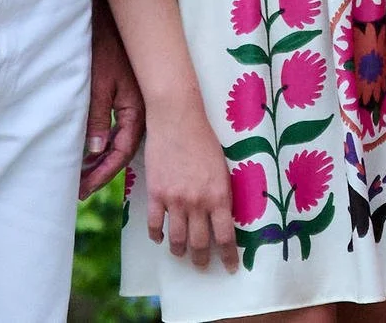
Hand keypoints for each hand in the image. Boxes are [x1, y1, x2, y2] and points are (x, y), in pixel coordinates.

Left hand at [80, 0, 144, 198]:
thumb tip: (96, 151)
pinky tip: (94, 148)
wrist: (114, 18)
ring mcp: (137, 104)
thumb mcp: (98, 85)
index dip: (101, 173)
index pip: (120, 153)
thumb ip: (97, 118)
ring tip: (84, 173)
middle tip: (80, 189)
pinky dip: (107, 141)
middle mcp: (142, 111)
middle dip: (102, 171)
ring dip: (103, 157)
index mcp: (137, 111)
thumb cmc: (105, 49)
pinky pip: (121, 127)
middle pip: (123, 151)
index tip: (83, 189)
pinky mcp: (130, 96)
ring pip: (122, 140)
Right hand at [143, 101, 239, 271]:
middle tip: (202, 266)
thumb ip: (221, 194)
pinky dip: (157, 235)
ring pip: (177, 239)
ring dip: (180, 251)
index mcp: (219, 195)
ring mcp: (175, 199)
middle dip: (202, 259)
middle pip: (200, 243)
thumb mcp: (222, 168)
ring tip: (181, 254)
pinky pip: (155, 224)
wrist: (178, 119)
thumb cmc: (204, 139)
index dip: (229, 256)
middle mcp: (198, 202)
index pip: (226, 236)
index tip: (230, 267)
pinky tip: (160, 238)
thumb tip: (222, 217)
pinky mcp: (156, 193)